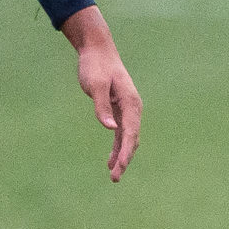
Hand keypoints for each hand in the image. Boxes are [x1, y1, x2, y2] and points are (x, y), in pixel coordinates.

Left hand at [61, 5, 141, 180]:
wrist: (97, 50)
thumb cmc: (96, 66)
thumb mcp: (95, 85)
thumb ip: (102, 106)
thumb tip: (111, 129)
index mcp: (130, 102)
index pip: (130, 132)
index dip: (125, 151)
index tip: (119, 167)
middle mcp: (133, 108)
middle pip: (132, 139)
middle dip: (125, 159)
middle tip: (114, 178)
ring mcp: (127, 110)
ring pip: (128, 138)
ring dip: (122, 156)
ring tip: (113, 175)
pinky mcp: (119, 110)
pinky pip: (121, 133)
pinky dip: (117, 147)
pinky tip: (110, 161)